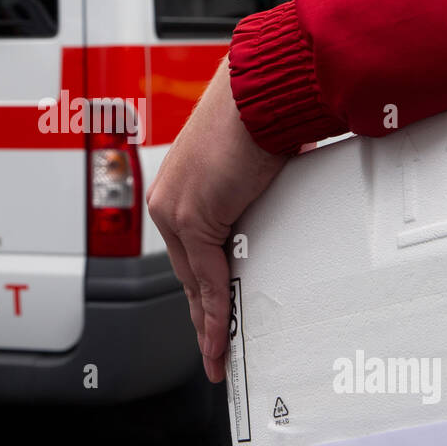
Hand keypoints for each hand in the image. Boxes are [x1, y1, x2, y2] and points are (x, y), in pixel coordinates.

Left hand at [146, 56, 287, 381]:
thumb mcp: (257, 165)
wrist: (261, 90)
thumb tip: (277, 202)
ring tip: (218, 355)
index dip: (201, 289)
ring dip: (209, 323)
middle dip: (202, 315)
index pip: (191, 252)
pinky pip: (207, 278)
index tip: (209, 315)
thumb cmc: (261, 113)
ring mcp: (175, 209)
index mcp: (181, 186)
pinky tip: (221, 336)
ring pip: (194, 281)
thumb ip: (256, 193)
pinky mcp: (191, 217)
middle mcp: (169, 198)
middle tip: (212, 349)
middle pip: (188, 273)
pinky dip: (217, 311)